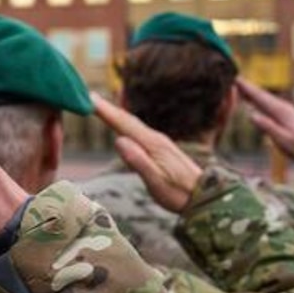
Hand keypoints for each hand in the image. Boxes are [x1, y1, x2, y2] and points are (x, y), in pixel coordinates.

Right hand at [93, 95, 201, 212]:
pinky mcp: (160, 148)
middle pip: (127, 120)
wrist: (205, 196)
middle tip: (88, 95)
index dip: (105, 111)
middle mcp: (155, 138)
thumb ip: (138, 161)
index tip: (88, 98)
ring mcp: (159, 142)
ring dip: (115, 113)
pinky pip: (138, 130)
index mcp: (152, 144)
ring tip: (99, 105)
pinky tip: (122, 123)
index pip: (123, 124)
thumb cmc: (178, 193)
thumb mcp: (156, 181)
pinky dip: (125, 123)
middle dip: (107, 107)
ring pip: (133, 124)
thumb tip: (118, 140)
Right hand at [236, 78, 293, 162]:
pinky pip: (273, 105)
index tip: (235, 78)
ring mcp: (289, 112)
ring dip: (256, 94)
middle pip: (264, 95)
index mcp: (281, 112)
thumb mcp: (283, 139)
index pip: (260, 97)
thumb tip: (251, 114)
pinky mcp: (292, 117)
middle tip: (236, 80)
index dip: (247, 88)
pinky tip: (261, 105)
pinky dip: (264, 102)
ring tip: (244, 90)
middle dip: (250, 88)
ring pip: (269, 100)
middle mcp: (285, 108)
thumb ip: (267, 126)